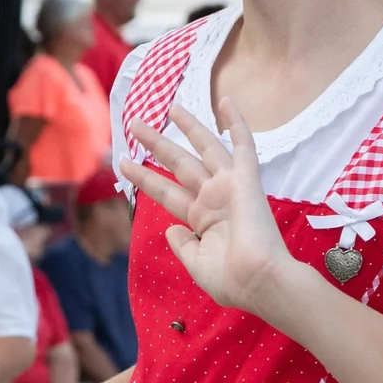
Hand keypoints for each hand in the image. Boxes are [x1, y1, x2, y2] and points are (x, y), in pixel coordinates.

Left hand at [122, 99, 295, 316]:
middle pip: (180, 164)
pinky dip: (236, 123)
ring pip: (206, 148)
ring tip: (169, 106)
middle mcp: (214, 199)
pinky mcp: (246, 180)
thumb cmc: (230, 280)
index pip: (167, 191)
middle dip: (157, 143)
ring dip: (188, 126)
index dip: (145, 177)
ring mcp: (230, 187)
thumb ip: (182, 245)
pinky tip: (225, 101)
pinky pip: (243, 146)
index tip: (123, 163)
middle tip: (134, 123)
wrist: (258, 281)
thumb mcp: (196, 264)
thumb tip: (170, 228)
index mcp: (202, 220)